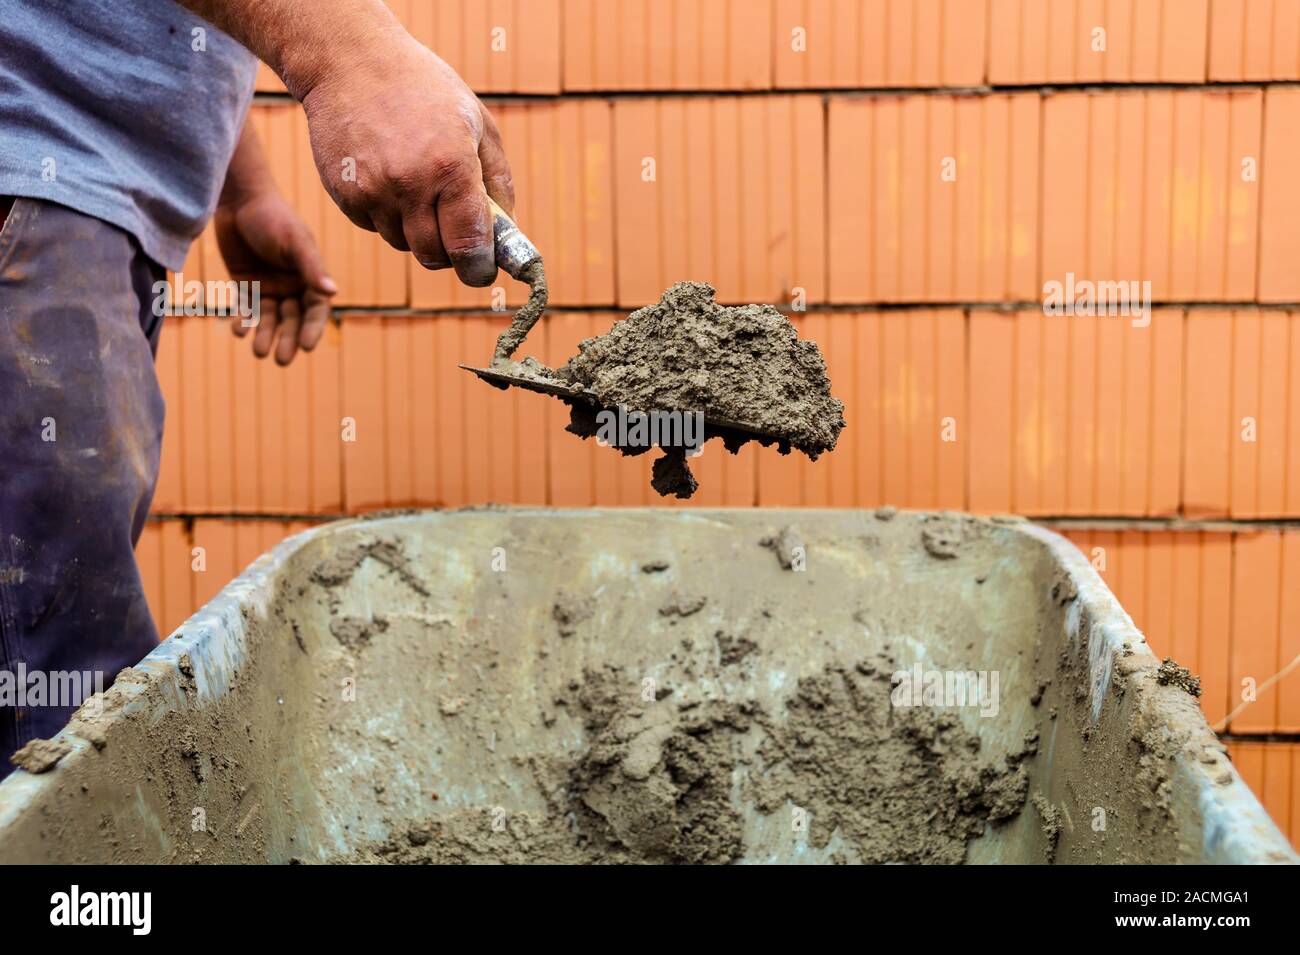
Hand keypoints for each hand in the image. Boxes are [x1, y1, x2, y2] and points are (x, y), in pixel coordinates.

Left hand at [213, 190, 335, 364]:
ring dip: (264, 335)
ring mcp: (268, 286)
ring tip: (258, 352)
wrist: (238, 199)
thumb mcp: (294, 241)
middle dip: (287, 339)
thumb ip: (311, 267)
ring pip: (268, 319)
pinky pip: (246, 309)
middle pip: (292, 320)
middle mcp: (291, 285)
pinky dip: (243, 321)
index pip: (315, 310)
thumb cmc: (273, 217)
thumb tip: (333, 292)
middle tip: (281, 360)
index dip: (312, 329)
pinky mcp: (245, 284)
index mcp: (310, 277)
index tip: (307, 347)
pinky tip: (239, 331)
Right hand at [299, 34, 513, 286]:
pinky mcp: (345, 195)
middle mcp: (411, 185)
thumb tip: (506, 235)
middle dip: (449, 251)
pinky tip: (386, 175)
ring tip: (415, 184)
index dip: (479, 268)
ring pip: (403, 244)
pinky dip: (385, 215)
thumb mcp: (479, 124)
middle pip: (434, 256)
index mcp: (452, 167)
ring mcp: (373, 192)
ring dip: (415, 230)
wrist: (352, 62)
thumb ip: (499, 183)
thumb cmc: (425, 90)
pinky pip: (374, 227)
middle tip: (453, 228)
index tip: (482, 269)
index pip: (469, 247)